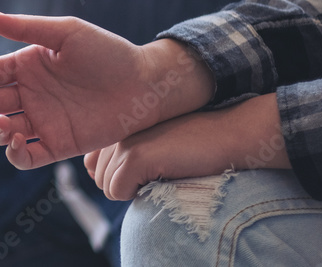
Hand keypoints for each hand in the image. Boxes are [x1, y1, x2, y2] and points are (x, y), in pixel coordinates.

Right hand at [0, 10, 213, 169]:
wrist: (145, 85)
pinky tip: (17, 143)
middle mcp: (29, 94)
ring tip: (5, 124)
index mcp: (26, 66)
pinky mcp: (57, 145)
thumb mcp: (66, 33)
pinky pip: (26, 156)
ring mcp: (41, 121)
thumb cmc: (108, 52)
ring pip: (2, 131)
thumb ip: (26, 28)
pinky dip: (15, 154)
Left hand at [85, 94, 289, 200]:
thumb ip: (123, 155)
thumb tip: (94, 176)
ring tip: (161, 173)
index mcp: (119, 126)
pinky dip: (136, 195)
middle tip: (157, 172)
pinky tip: (161, 178)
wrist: (229, 136)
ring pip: (107, 187)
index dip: (116, 176)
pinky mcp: (135, 156)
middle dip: (125, 185)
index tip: (144, 171)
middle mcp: (116, 130)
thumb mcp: (153, 146)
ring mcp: (124, 142)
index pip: (92, 163)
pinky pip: (117, 191)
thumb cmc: (195, 146)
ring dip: (132, 191)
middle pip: (99, 179)